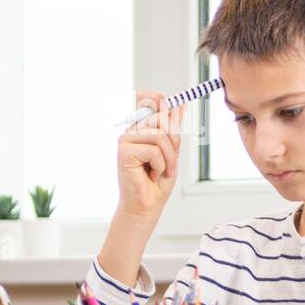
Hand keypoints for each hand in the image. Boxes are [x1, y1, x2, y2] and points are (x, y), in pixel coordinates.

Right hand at [116, 88, 184, 224]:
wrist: (147, 206)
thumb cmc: (157, 181)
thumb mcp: (171, 150)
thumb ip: (172, 128)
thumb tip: (180, 105)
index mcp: (140, 129)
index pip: (144, 99)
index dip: (158, 98)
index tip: (169, 104)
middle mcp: (130, 132)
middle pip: (160, 117)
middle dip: (174, 140)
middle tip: (172, 159)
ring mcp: (125, 141)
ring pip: (160, 135)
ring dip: (170, 157)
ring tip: (164, 170)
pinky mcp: (124, 152)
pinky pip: (154, 150)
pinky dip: (161, 165)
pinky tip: (153, 174)